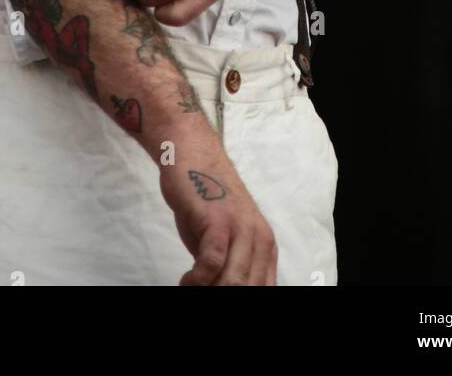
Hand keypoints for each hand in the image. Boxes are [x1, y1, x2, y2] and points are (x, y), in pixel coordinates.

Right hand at [159, 138, 277, 285]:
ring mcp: (240, 228)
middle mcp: (260, 238)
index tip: (216, 291)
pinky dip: (197, 279)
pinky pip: (212, 263)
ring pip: (234, 282)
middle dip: (221, 294)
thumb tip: (226, 287)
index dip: (244, 297)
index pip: (263, 288)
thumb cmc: (205, 198)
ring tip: (191, 286)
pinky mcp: (218, 221)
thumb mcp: (226, 238)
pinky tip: (186, 280)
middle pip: (248, 288)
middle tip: (201, 290)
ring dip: (208, 290)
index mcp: (265, 246)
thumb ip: (232, 266)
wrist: (193, 154)